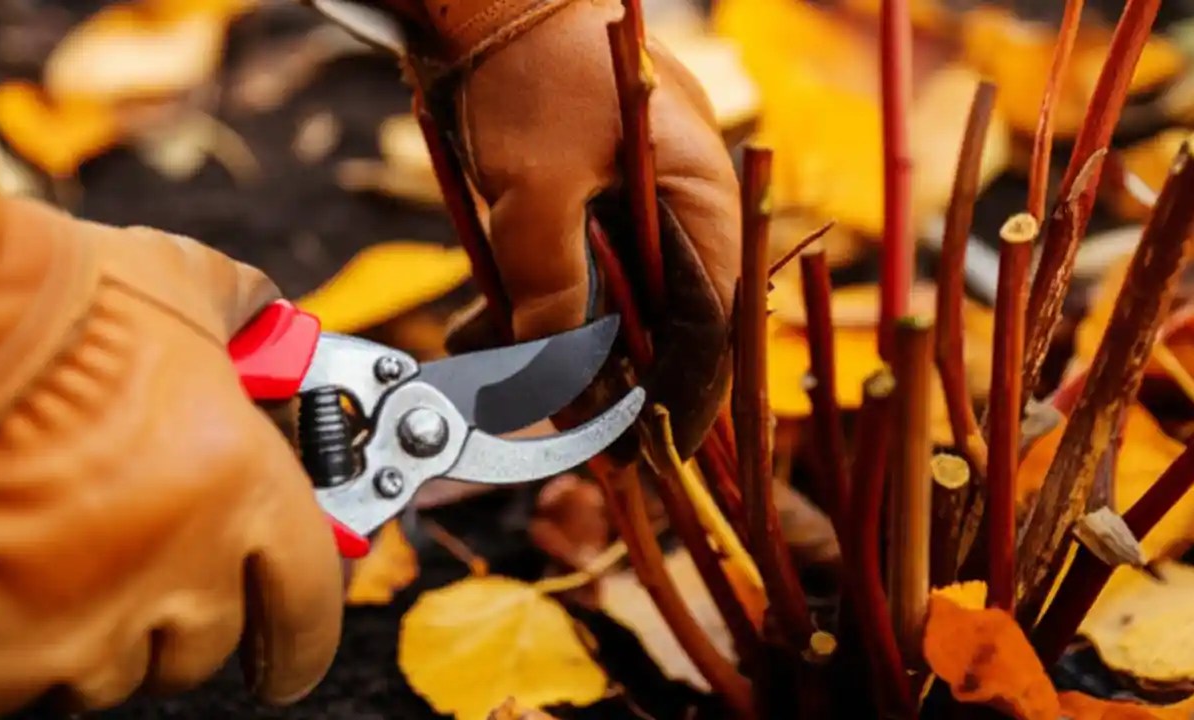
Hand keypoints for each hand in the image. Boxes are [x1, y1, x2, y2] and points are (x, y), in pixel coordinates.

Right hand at [0, 94, 341, 718]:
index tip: (287, 649)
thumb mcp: (184, 287)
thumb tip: (267, 322)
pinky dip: (5, 649)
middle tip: (141, 561)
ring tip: (55, 553)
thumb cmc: (57, 301)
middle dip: (181, 613)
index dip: (300, 635)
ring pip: (111, 674)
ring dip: (95, 631)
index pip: (309, 607)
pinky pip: (17, 687)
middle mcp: (181, 571)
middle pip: (204, 648)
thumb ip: (244, 319)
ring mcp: (87, 627)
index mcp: (246, 491)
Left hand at [417, 0, 741, 456]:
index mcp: (702, 199)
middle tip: (572, 430)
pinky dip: (530, 305)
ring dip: (555, 345)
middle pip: (662, 322)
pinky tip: (478, 332)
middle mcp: (678, 208)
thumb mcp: (537, 188)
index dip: (687, 394)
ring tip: (500, 377)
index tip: (654, 448)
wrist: (481, 2)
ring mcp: (633, 204)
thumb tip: (552, 377)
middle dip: (610, 379)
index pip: (715, 323)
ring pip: (608, 302)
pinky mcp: (585, 199)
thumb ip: (548, 287)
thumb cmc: (528, 73)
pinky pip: (570, 271)